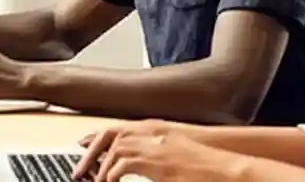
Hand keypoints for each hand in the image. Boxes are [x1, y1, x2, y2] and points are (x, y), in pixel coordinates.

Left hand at [73, 128, 304, 181]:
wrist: (226, 167)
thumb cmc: (207, 163)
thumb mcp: (178, 153)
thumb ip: (158, 154)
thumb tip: (147, 164)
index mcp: (155, 130)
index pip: (117, 128)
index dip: (97, 137)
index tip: (81, 145)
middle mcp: (151, 133)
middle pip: (109, 136)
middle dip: (90, 153)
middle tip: (78, 170)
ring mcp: (152, 145)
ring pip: (113, 152)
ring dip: (100, 169)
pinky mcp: (154, 162)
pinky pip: (121, 167)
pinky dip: (111, 177)